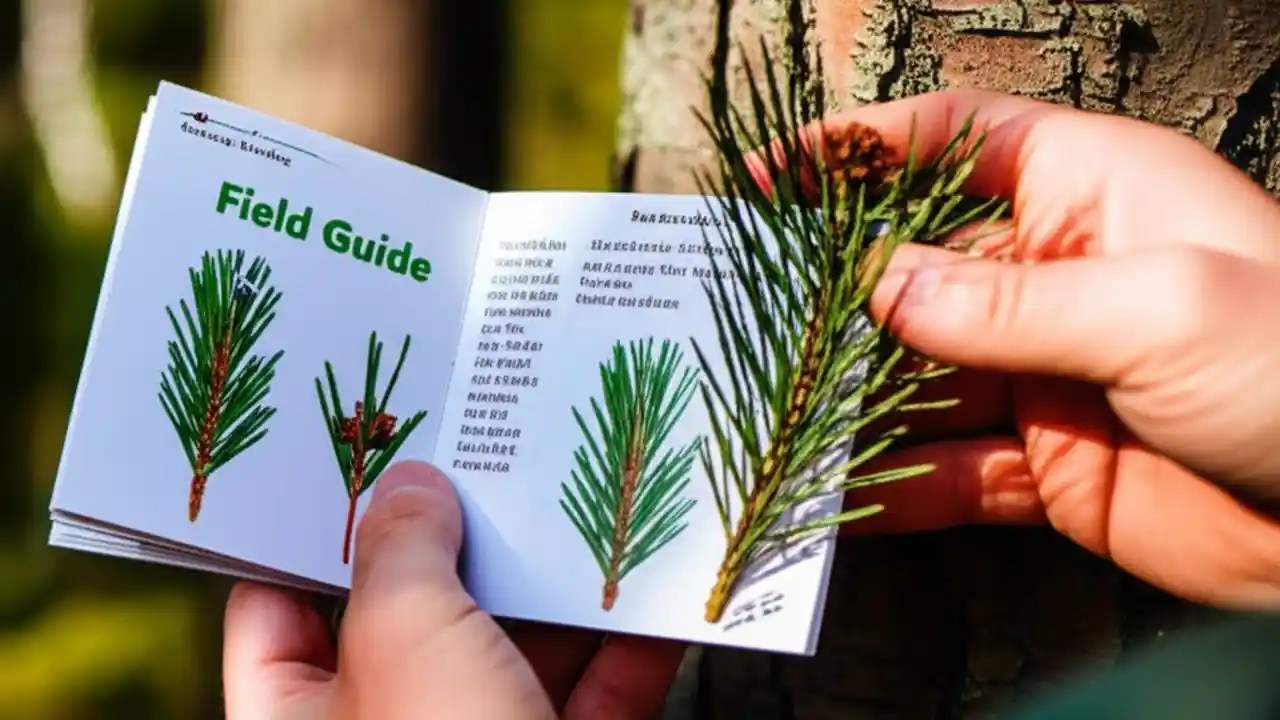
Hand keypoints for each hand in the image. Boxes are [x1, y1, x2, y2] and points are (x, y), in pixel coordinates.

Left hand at [222, 461, 683, 718]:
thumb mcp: (406, 641)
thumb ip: (402, 551)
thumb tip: (408, 484)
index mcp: (297, 715)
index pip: (277, 601)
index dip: (312, 526)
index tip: (360, 452)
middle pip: (411, 610)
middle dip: (460, 540)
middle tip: (490, 456)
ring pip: (511, 646)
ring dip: (556, 584)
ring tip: (585, 506)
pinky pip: (588, 693)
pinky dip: (623, 646)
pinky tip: (650, 592)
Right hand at [779, 89, 1279, 607]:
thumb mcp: (1156, 308)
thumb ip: (1007, 303)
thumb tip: (882, 289)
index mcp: (1093, 194)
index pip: (956, 142)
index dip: (862, 149)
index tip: (776, 176)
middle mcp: (1058, 277)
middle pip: (916, 271)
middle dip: (836, 297)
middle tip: (753, 320)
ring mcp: (1046, 374)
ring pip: (921, 380)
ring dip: (853, 402)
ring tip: (774, 416)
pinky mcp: (1048, 466)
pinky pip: (949, 470)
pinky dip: (894, 485)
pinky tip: (835, 496)